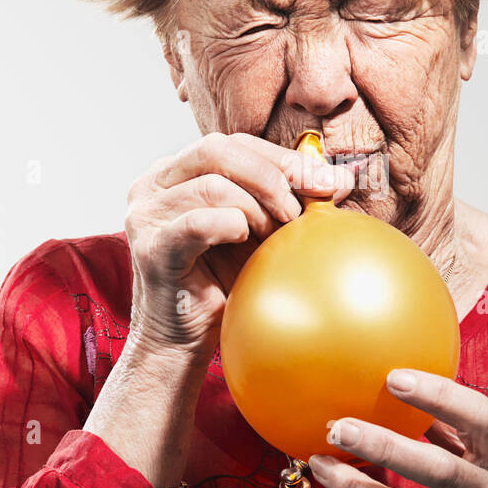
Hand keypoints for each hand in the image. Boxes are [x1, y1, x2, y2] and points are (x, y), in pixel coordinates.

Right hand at [89, 132, 354, 487]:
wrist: (184, 344)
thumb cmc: (223, 285)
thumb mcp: (261, 234)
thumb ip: (290, 201)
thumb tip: (342, 179)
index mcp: (176, 172)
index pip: (234, 143)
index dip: (282, 157)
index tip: (327, 183)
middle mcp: (152, 185)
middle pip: (218, 148)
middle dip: (272, 175)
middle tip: (300, 210)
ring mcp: (145, 213)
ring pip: (213, 184)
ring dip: (257, 207)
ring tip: (273, 236)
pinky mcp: (150, 246)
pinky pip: (200, 221)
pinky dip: (233, 227)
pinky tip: (246, 242)